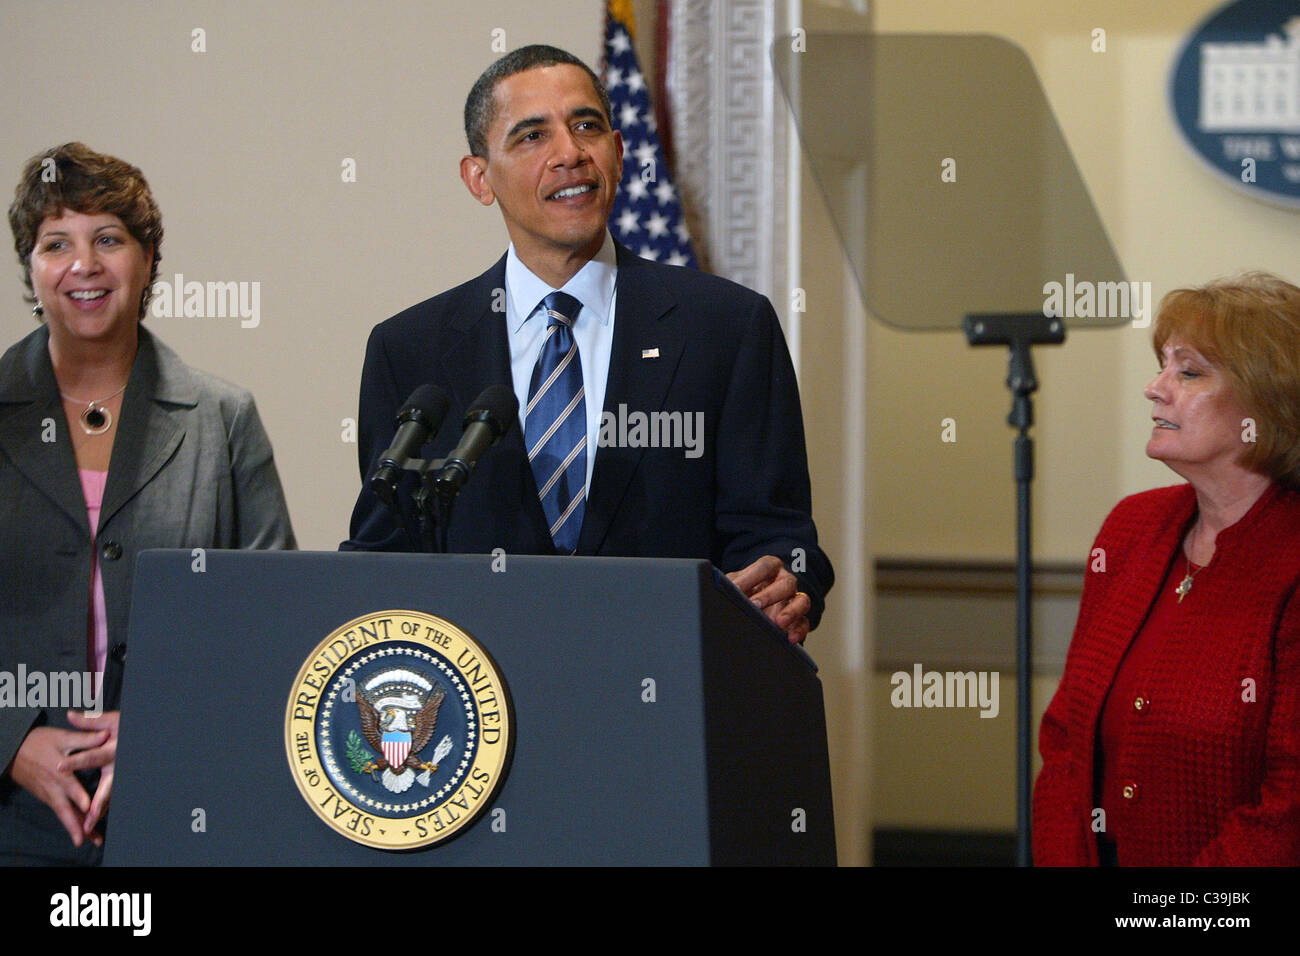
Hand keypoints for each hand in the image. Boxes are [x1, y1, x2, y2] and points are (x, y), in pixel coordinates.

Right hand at [8, 711, 115, 847]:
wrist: (13, 750)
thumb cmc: (39, 742)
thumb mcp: (62, 737)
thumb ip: (85, 739)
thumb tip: (106, 735)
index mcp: (59, 771)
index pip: (70, 786)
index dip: (79, 796)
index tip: (89, 807)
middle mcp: (53, 787)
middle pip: (64, 809)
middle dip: (75, 824)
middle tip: (85, 838)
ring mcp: (48, 794)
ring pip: (62, 813)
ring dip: (73, 827)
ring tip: (83, 841)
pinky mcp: (46, 796)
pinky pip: (59, 811)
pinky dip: (68, 821)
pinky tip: (78, 830)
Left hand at [727, 555, 811, 644]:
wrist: (756, 603)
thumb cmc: (746, 589)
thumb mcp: (737, 582)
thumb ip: (730, 583)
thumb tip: (716, 588)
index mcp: (770, 568)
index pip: (764, 567)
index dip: (750, 577)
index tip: (735, 588)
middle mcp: (785, 581)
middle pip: (785, 584)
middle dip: (770, 595)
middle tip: (755, 606)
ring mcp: (794, 599)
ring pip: (801, 601)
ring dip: (791, 612)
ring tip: (779, 623)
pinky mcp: (799, 618)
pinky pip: (804, 623)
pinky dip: (798, 630)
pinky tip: (789, 639)